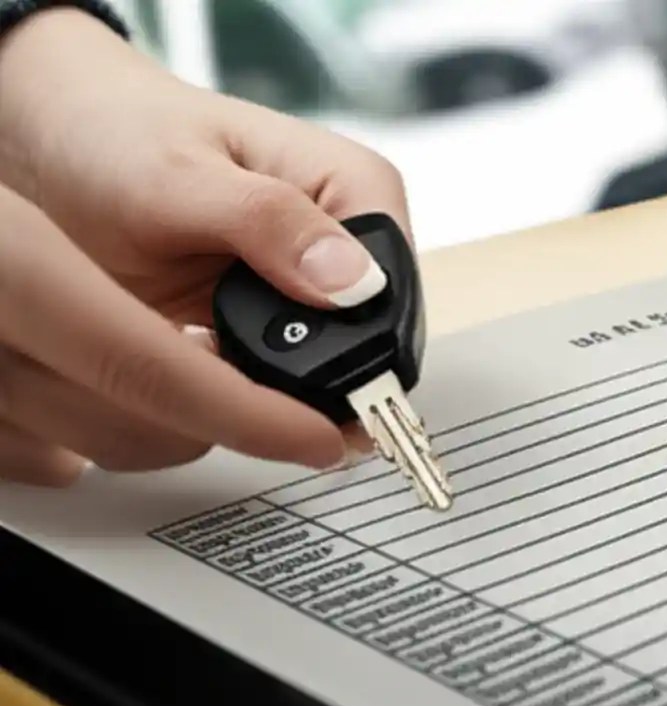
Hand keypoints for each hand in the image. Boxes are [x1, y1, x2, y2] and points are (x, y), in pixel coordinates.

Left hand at [0, 9, 411, 481]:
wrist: (55, 150)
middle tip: (229, 371)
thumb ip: (270, 223)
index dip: (360, 343)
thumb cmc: (116, 136)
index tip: (299, 371)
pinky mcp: (271, 325)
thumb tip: (356, 282)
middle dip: (307, 373)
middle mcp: (346, 242)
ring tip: (201, 367)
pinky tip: (196, 376)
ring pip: (325, 373)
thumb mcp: (183, 176)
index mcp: (356, 190)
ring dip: (270, 388)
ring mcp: (309, 288)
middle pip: (366, 343)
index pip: (395, 290)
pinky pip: (278, 383)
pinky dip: (241, 393)